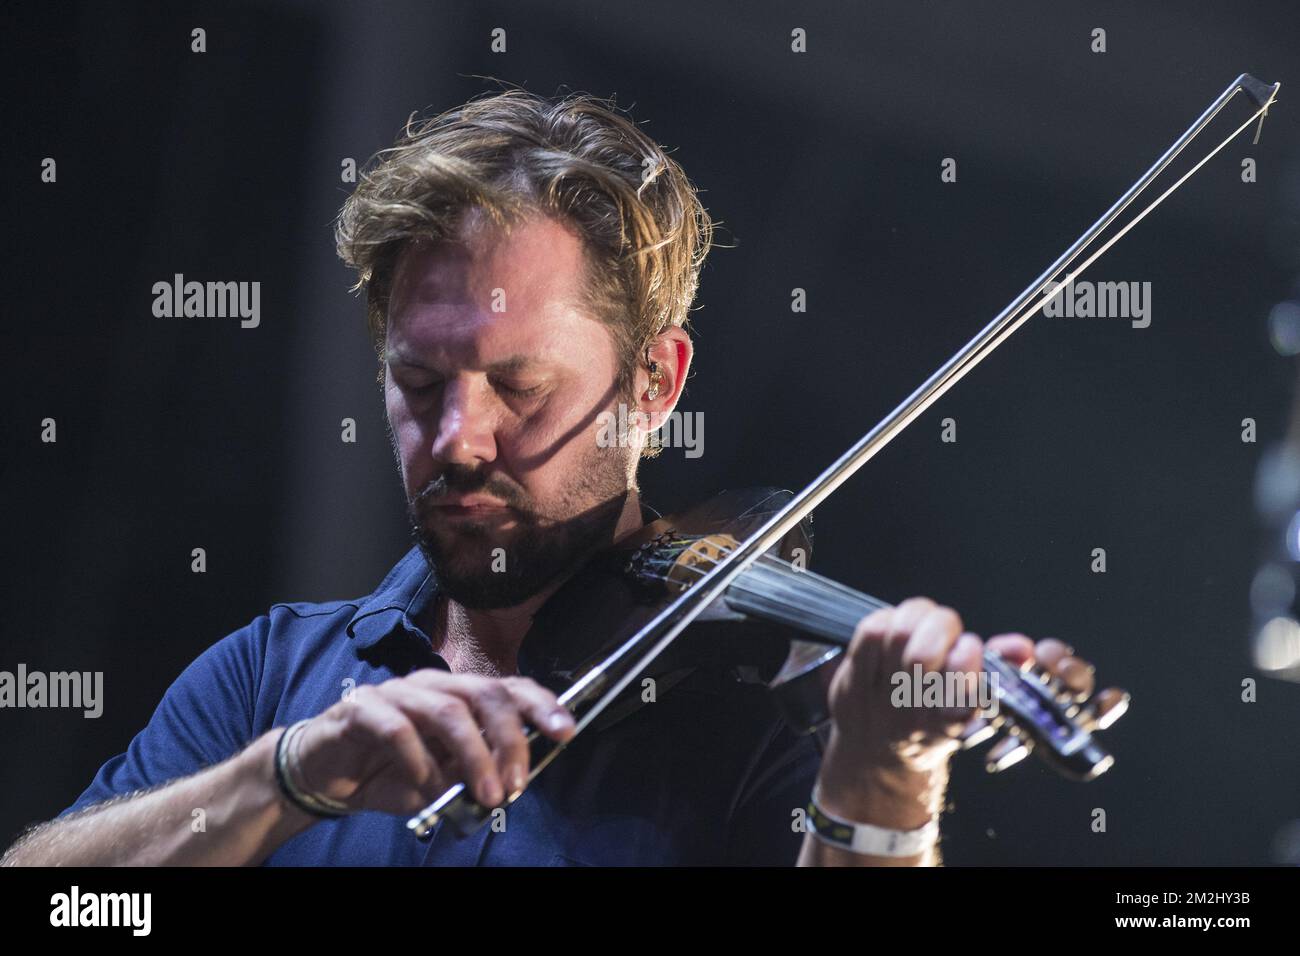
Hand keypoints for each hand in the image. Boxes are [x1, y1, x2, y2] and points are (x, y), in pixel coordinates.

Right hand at [287, 671, 575, 814]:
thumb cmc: (391, 771)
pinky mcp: (362, 709)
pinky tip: (425, 787)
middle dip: (510, 738)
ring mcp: (397, 692)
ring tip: (484, 794)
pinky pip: (397, 729)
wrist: (325, 774)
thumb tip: (513, 781)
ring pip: (447, 711)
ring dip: (473, 757)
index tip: (566, 731)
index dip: (541, 705)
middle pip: (485, 693)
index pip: (508, 688)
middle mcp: (433, 684)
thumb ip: (475, 772)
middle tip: (517, 783)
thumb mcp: (444, 777)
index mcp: (458, 695)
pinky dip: (419, 761)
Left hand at [822, 597, 1107, 778]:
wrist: (877, 752)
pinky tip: (895, 626)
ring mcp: (880, 694)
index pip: (961, 692)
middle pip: (922, 655)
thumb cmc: (931, 717)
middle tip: (945, 628)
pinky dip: (887, 618)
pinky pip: (871, 631)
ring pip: (898, 635)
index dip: (966, 660)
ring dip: (917, 617)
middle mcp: (914, 710)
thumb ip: (1001, 669)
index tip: (970, 647)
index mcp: (951, 720)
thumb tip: (1023, 647)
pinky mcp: (853, 678)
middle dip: (940, 628)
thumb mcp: (971, 703)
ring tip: (923, 622)